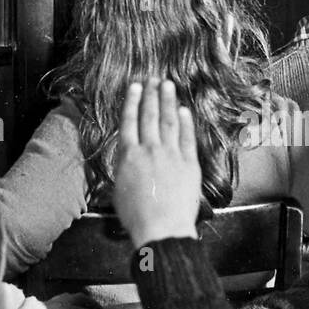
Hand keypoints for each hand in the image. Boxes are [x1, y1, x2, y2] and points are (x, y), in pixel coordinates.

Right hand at [113, 79, 200, 249]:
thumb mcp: (118, 188)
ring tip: (168, 86)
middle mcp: (150, 150)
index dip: (132, 102)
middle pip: (150, 116)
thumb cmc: (136, 215)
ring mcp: (171, 155)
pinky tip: (184, 110)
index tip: (135, 87)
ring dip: (168, 102)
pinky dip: (186, 123)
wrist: (162, 229)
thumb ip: (123, 166)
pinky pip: (188, 138)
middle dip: (151, 95)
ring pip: (169, 122)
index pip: (130, 121)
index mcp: (129, 155)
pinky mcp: (189, 164)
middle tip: (153, 79)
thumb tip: (127, 154)